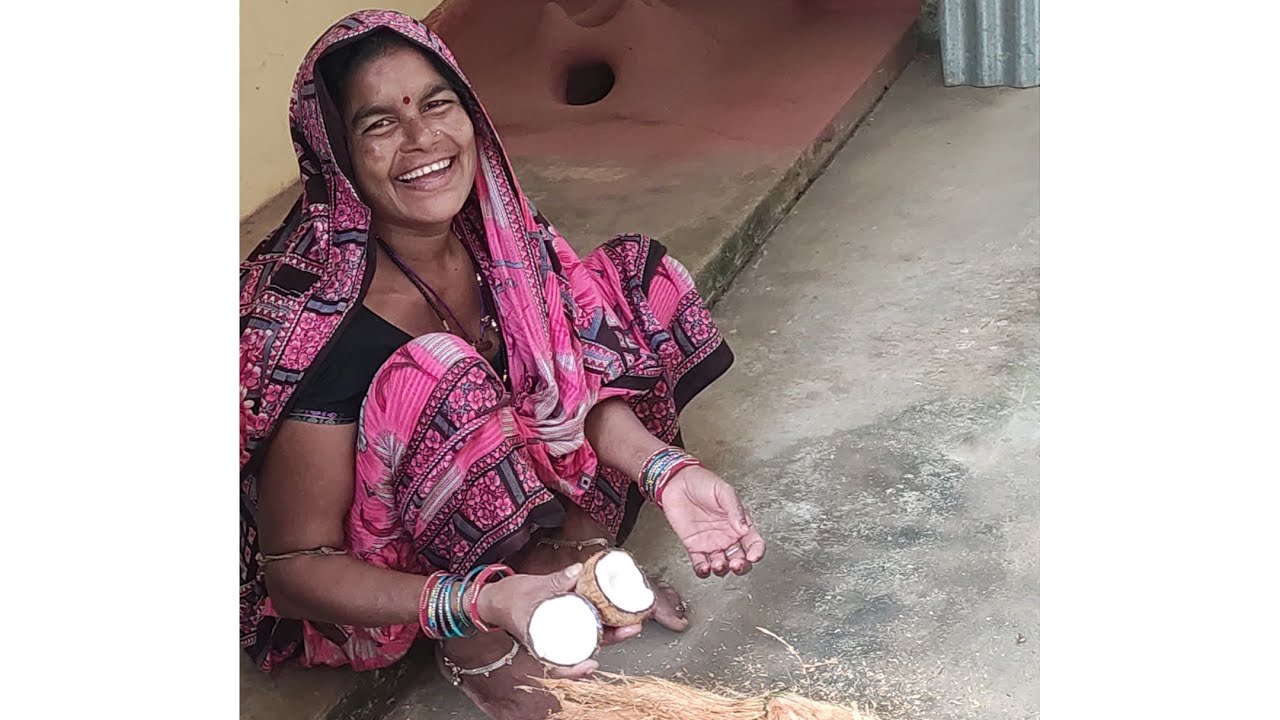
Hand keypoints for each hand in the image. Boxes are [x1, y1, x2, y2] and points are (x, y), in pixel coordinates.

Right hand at [477, 563, 641, 677]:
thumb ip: (556, 581)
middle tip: (632, 627)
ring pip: (593, 633)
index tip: (592, 664)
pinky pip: (589, 620)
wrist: (496, 597)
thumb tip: (578, 571)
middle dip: (613, 638)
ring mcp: (565, 629)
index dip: (577, 669)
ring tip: (632, 618)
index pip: (561, 664)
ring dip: (614, 627)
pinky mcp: (569, 616)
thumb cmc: (509, 600)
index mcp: (543, 642)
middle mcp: (557, 640)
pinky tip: (617, 608)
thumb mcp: (531, 588)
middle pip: (588, 645)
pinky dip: (603, 616)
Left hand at [660, 466, 765, 577]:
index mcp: (739, 522)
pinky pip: (700, 563)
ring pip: (722, 564)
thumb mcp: (723, 491)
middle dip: (741, 566)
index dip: (756, 551)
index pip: (753, 542)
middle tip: (737, 564)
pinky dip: (703, 570)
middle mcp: (727, 535)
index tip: (753, 556)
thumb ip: (735, 510)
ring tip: (719, 564)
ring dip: (722, 569)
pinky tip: (705, 568)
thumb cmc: (702, 482)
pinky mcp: (694, 546)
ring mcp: (711, 542)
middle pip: (740, 558)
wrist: (677, 482)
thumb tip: (744, 528)